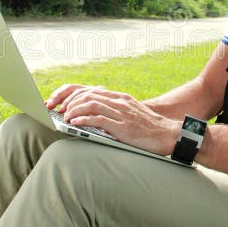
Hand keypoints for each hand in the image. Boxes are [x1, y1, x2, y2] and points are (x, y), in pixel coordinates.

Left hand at [45, 84, 179, 155]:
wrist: (169, 135)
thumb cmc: (149, 129)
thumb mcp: (130, 115)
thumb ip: (114, 113)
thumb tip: (94, 119)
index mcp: (120, 98)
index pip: (91, 91)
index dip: (73, 96)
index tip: (62, 104)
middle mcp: (119, 102)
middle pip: (87, 95)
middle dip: (69, 101)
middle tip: (59, 110)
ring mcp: (121, 112)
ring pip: (90, 104)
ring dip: (74, 110)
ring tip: (65, 117)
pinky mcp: (122, 126)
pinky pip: (98, 119)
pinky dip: (83, 120)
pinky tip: (74, 123)